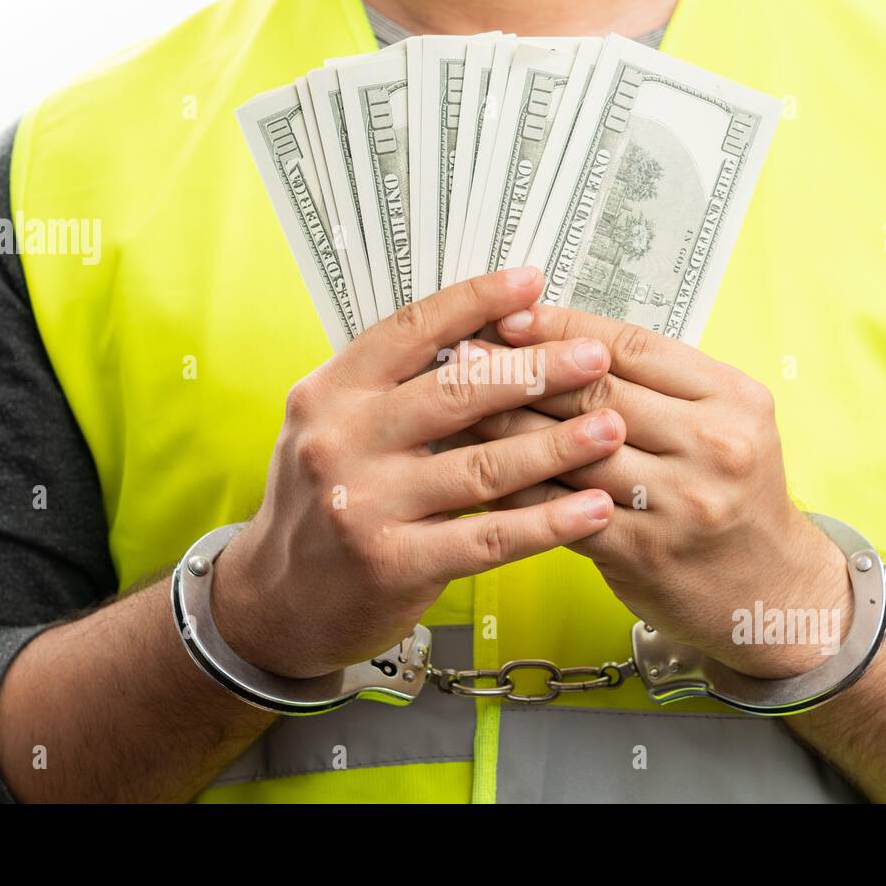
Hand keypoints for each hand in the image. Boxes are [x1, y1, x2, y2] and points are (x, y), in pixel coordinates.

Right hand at [210, 268, 627, 677]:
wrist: (273, 602)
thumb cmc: (320, 504)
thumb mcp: (332, 429)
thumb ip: (391, 390)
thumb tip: (485, 340)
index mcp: (329, 393)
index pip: (409, 332)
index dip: (474, 303)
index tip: (532, 284)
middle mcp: (341, 441)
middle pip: (456, 393)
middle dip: (535, 371)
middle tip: (595, 359)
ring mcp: (365, 504)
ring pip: (481, 465)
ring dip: (556, 445)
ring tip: (611, 429)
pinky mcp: (393, 565)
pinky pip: (487, 538)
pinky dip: (548, 522)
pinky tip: (594, 508)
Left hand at [466, 303, 851, 678]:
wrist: (771, 593)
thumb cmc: (735, 498)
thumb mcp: (727, 425)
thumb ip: (661, 386)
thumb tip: (563, 341)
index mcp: (734, 400)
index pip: (634, 346)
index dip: (564, 327)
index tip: (510, 316)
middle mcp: (712, 446)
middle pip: (598, 393)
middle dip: (522, 369)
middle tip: (465, 352)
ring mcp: (679, 503)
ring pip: (571, 450)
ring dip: (505, 424)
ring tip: (456, 404)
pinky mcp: (642, 551)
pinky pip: (560, 508)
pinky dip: (513, 486)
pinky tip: (476, 468)